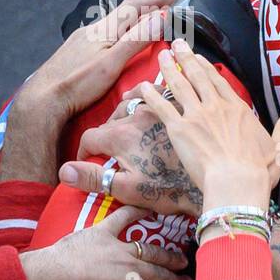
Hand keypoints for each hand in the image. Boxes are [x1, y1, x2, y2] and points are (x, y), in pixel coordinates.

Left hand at [15, 0, 172, 123]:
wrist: (43, 99)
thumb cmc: (77, 84)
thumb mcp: (112, 63)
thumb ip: (137, 39)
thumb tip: (160, 16)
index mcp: (104, 29)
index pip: (135, 5)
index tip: (176, 0)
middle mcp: (93, 30)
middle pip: (124, 12)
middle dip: (148, 9)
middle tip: (168, 14)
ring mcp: (83, 40)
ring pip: (114, 25)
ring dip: (134, 22)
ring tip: (151, 30)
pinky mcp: (77, 51)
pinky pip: (104, 36)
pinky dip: (121, 34)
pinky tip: (122, 47)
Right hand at [59, 91, 201, 215]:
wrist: (216, 182)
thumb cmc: (172, 190)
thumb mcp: (128, 189)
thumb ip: (94, 178)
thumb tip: (64, 171)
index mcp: (121, 135)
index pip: (92, 136)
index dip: (85, 149)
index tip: (88, 156)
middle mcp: (140, 115)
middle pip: (116, 112)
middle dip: (111, 122)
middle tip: (113, 132)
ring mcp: (165, 108)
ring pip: (144, 93)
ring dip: (137, 93)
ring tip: (135, 95)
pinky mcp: (189, 107)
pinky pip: (173, 89)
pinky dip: (165, 89)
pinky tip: (167, 91)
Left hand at [131, 40, 279, 211]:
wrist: (237, 183)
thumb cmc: (259, 171)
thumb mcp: (279, 148)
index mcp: (239, 110)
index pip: (219, 82)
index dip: (206, 68)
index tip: (197, 58)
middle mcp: (217, 107)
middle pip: (198, 77)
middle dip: (186, 59)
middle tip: (177, 45)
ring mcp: (197, 116)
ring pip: (179, 86)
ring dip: (169, 69)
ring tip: (161, 56)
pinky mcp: (179, 129)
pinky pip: (162, 107)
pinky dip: (151, 95)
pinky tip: (143, 86)